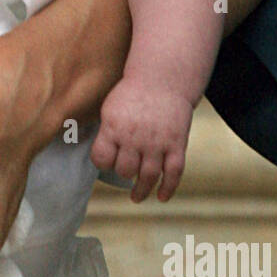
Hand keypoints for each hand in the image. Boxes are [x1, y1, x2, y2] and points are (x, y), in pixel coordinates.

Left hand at [91, 79, 192, 202]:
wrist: (163, 78)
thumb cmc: (132, 93)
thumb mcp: (109, 108)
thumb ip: (105, 132)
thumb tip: (99, 157)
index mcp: (114, 127)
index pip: (102, 159)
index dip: (103, 163)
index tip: (107, 161)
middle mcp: (135, 137)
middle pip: (125, 170)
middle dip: (124, 173)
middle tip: (126, 171)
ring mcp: (157, 142)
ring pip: (148, 176)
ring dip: (142, 190)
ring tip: (137, 197)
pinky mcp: (177, 143)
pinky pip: (174, 172)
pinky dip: (168, 188)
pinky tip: (161, 197)